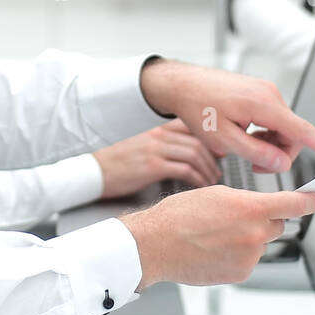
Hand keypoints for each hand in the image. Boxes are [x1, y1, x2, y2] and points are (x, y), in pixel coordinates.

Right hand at [93, 120, 220, 197]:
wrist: (94, 172)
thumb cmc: (118, 163)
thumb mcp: (143, 147)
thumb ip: (164, 146)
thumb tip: (187, 154)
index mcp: (157, 129)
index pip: (192, 128)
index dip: (210, 140)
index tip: (220, 152)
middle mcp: (159, 136)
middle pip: (198, 142)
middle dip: (214, 157)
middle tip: (220, 169)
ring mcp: (156, 149)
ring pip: (195, 154)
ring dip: (208, 169)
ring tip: (213, 181)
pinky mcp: (153, 166)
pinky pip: (185, 170)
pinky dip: (198, 178)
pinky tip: (201, 185)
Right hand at [120, 187, 314, 287]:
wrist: (157, 245)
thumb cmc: (180, 216)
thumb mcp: (218, 194)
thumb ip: (247, 201)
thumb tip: (260, 208)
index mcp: (252, 209)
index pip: (295, 205)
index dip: (309, 201)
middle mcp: (255, 234)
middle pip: (277, 225)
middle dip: (264, 221)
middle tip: (236, 219)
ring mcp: (249, 257)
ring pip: (260, 244)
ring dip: (247, 239)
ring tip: (216, 236)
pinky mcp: (240, 273)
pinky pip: (248, 261)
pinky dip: (237, 256)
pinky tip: (215, 250)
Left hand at [139, 58, 314, 174]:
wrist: (183, 85)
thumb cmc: (199, 108)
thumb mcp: (224, 139)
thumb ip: (257, 153)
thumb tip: (283, 164)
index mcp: (265, 105)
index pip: (304, 131)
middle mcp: (271, 96)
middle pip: (293, 135)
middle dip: (278, 153)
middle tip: (252, 163)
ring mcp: (267, 93)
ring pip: (283, 129)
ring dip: (268, 143)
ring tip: (241, 146)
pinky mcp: (262, 93)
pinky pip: (274, 119)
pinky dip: (263, 132)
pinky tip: (242, 132)